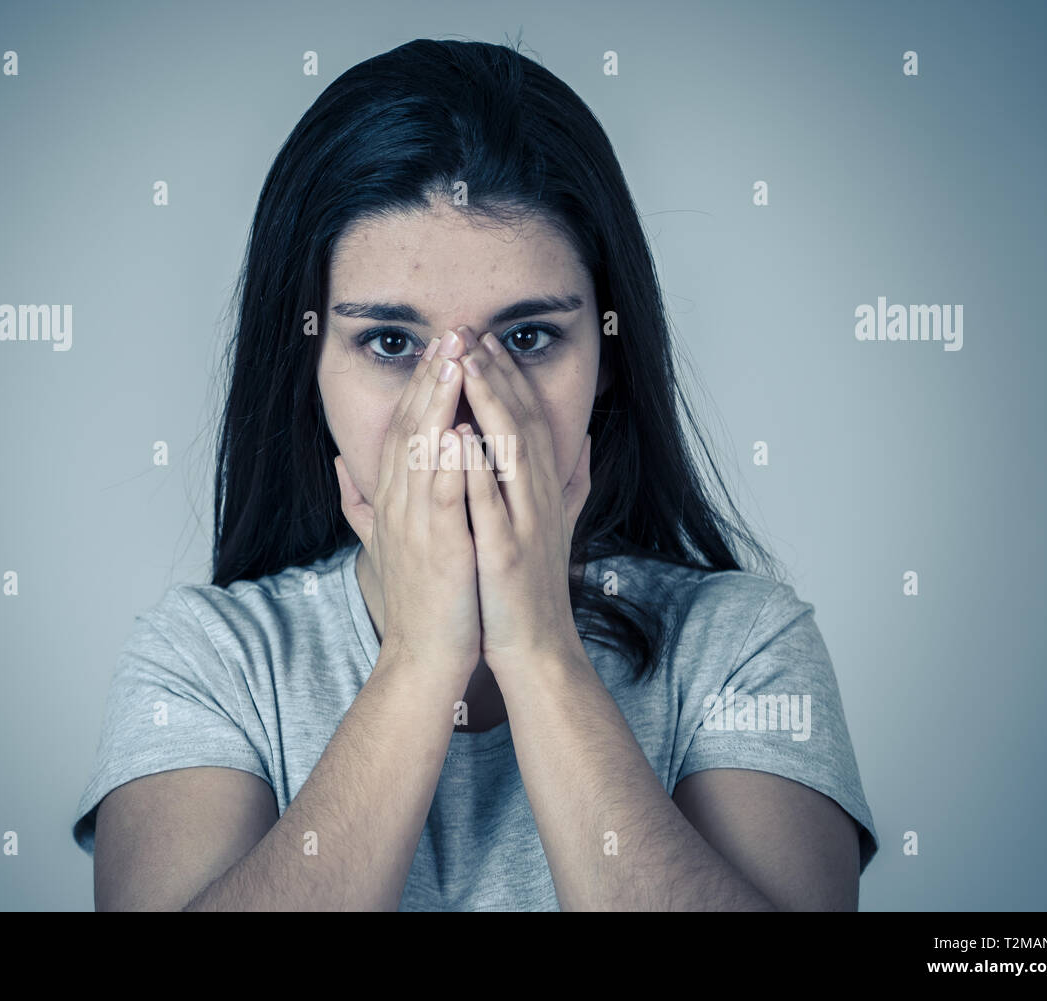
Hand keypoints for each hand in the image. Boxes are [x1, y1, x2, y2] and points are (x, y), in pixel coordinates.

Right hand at [334, 331, 480, 690]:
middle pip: (411, 427)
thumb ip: (362, 500)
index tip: (440, 345)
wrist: (423, 654)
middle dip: (431, 378)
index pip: (405, 428)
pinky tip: (458, 431)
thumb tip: (341, 466)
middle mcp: (397, 502)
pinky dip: (448, 464)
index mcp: (393, 497)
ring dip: (438, 404)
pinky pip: (440, 498)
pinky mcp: (437, 546)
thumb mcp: (386, 540)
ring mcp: (414, 523)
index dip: (422, 385)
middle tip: (450, 332)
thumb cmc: (417, 597)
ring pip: (423, 452)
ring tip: (454, 362)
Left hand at [450, 325, 592, 682]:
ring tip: (467, 364)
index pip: (527, 421)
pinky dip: (477, 470)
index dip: (508, 378)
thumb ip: (570, 481)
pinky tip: (460, 438)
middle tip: (472, 332)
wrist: (537, 648)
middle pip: (521, 423)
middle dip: (497, 375)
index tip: (485, 341)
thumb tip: (586, 441)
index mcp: (543, 490)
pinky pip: (491, 506)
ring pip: (510, 453)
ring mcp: (526, 524)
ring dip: (491, 405)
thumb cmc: (533, 586)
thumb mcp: (556, 524)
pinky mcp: (508, 554)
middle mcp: (540, 499)